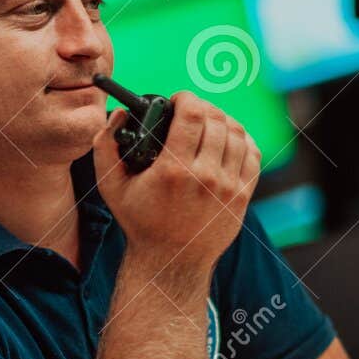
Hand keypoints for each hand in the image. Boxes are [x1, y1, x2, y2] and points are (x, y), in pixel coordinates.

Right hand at [93, 92, 259, 275]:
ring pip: (237, 133)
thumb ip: (105, 146)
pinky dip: (242, 140)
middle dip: (203, 106)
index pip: (193, 114)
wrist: (171, 261)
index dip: (186, 98)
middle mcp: (205, 177)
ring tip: (209, 122)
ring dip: (222, 120)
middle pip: (216, 119)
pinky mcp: (242, 196)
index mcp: (174, 171)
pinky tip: (228, 139)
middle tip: (191, 110)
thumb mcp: (110, 185)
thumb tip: (120, 114)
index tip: (178, 99)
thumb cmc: (140, 222)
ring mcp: (228, 187)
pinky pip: (252, 154)